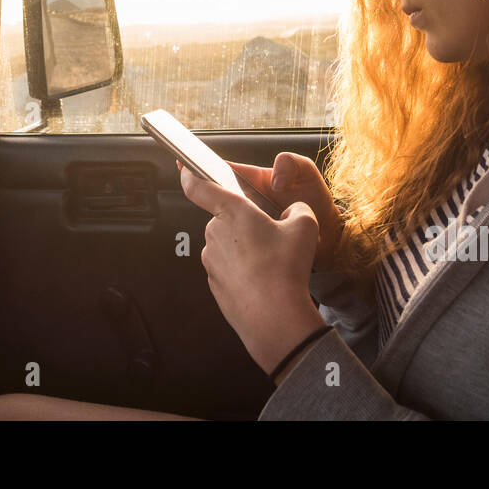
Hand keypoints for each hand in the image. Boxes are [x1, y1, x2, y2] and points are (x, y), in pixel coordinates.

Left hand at [176, 160, 327, 376]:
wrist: (274, 319)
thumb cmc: (286, 269)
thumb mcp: (305, 226)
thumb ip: (297, 209)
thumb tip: (293, 211)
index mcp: (232, 212)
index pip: (199, 187)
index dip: (189, 175)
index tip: (184, 170)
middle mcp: (215, 234)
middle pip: (225, 219)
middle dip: (246, 224)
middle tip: (271, 237)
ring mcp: (212, 261)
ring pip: (228, 246)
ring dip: (245, 250)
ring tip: (271, 265)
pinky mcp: (214, 284)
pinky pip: (229, 269)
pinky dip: (243, 272)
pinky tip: (263, 281)